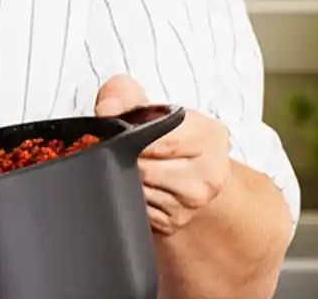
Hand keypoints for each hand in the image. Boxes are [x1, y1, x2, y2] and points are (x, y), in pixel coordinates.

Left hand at [94, 75, 231, 235]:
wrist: (186, 167)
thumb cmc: (165, 134)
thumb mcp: (148, 105)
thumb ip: (122, 96)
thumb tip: (107, 109)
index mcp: (210, 136)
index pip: (163, 141)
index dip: (133, 138)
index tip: (119, 135)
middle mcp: (210, 173)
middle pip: (147, 169)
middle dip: (124, 159)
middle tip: (118, 151)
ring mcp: (195, 202)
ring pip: (141, 191)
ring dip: (124, 179)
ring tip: (129, 164)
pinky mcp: (175, 222)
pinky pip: (139, 210)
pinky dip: (129, 196)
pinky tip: (134, 184)